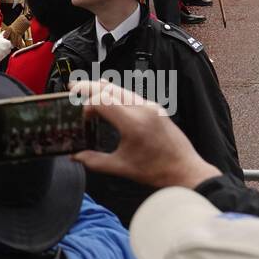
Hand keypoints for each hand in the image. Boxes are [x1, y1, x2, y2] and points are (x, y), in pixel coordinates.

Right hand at [68, 80, 218, 188]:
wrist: (186, 171)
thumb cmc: (156, 171)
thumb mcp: (122, 167)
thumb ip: (95, 161)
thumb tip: (75, 157)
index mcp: (133, 122)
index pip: (102, 101)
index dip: (86, 105)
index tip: (79, 116)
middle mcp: (142, 109)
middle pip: (110, 89)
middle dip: (89, 87)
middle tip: (72, 87)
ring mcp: (150, 106)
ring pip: (121, 89)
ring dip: (102, 88)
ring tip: (85, 89)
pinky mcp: (155, 108)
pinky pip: (131, 94)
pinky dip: (116, 93)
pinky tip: (108, 96)